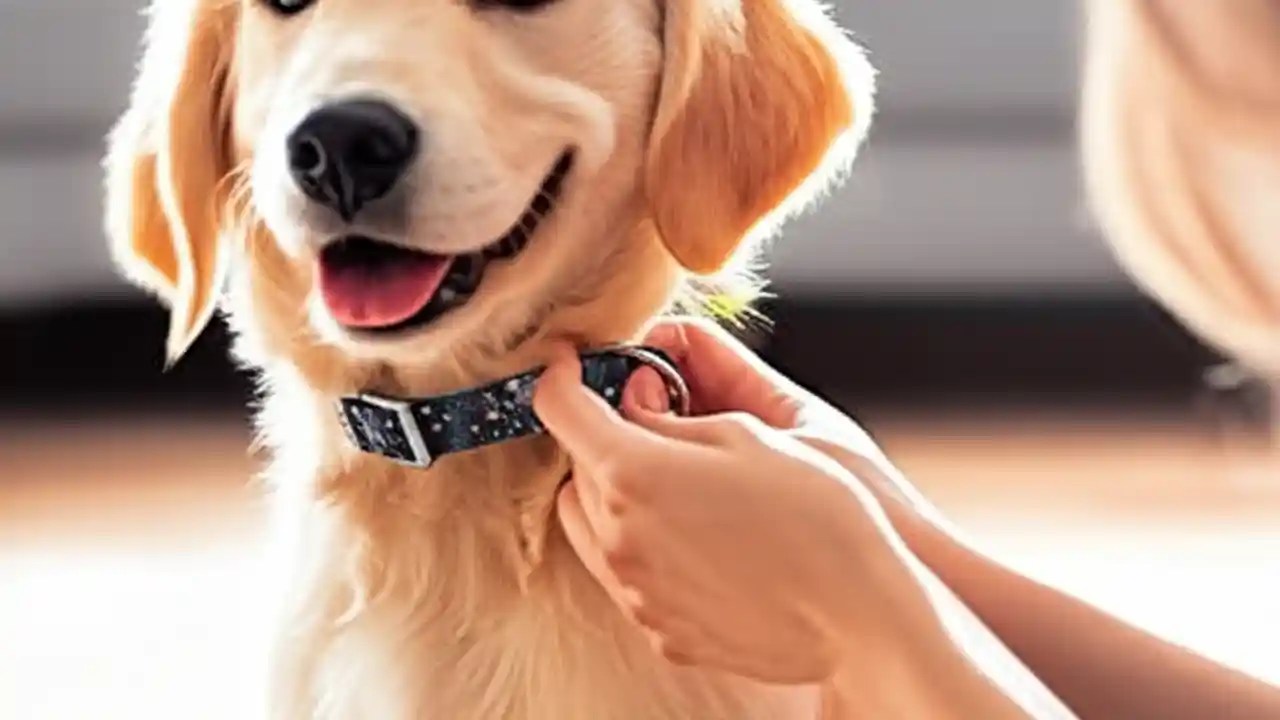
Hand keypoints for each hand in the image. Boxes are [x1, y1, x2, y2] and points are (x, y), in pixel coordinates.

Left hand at [532, 336, 942, 684]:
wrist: (861, 616)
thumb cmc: (817, 514)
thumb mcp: (744, 433)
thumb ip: (668, 414)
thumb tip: (631, 399)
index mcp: (632, 475)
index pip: (560, 407)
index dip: (562, 374)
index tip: (572, 363)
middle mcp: (618, 538)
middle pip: (574, 469)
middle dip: (601, 437)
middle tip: (653, 421)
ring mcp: (634, 591)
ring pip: (587, 525)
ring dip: (609, 492)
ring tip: (672, 482)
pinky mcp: (658, 629)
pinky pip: (623, 574)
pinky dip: (638, 544)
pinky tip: (694, 537)